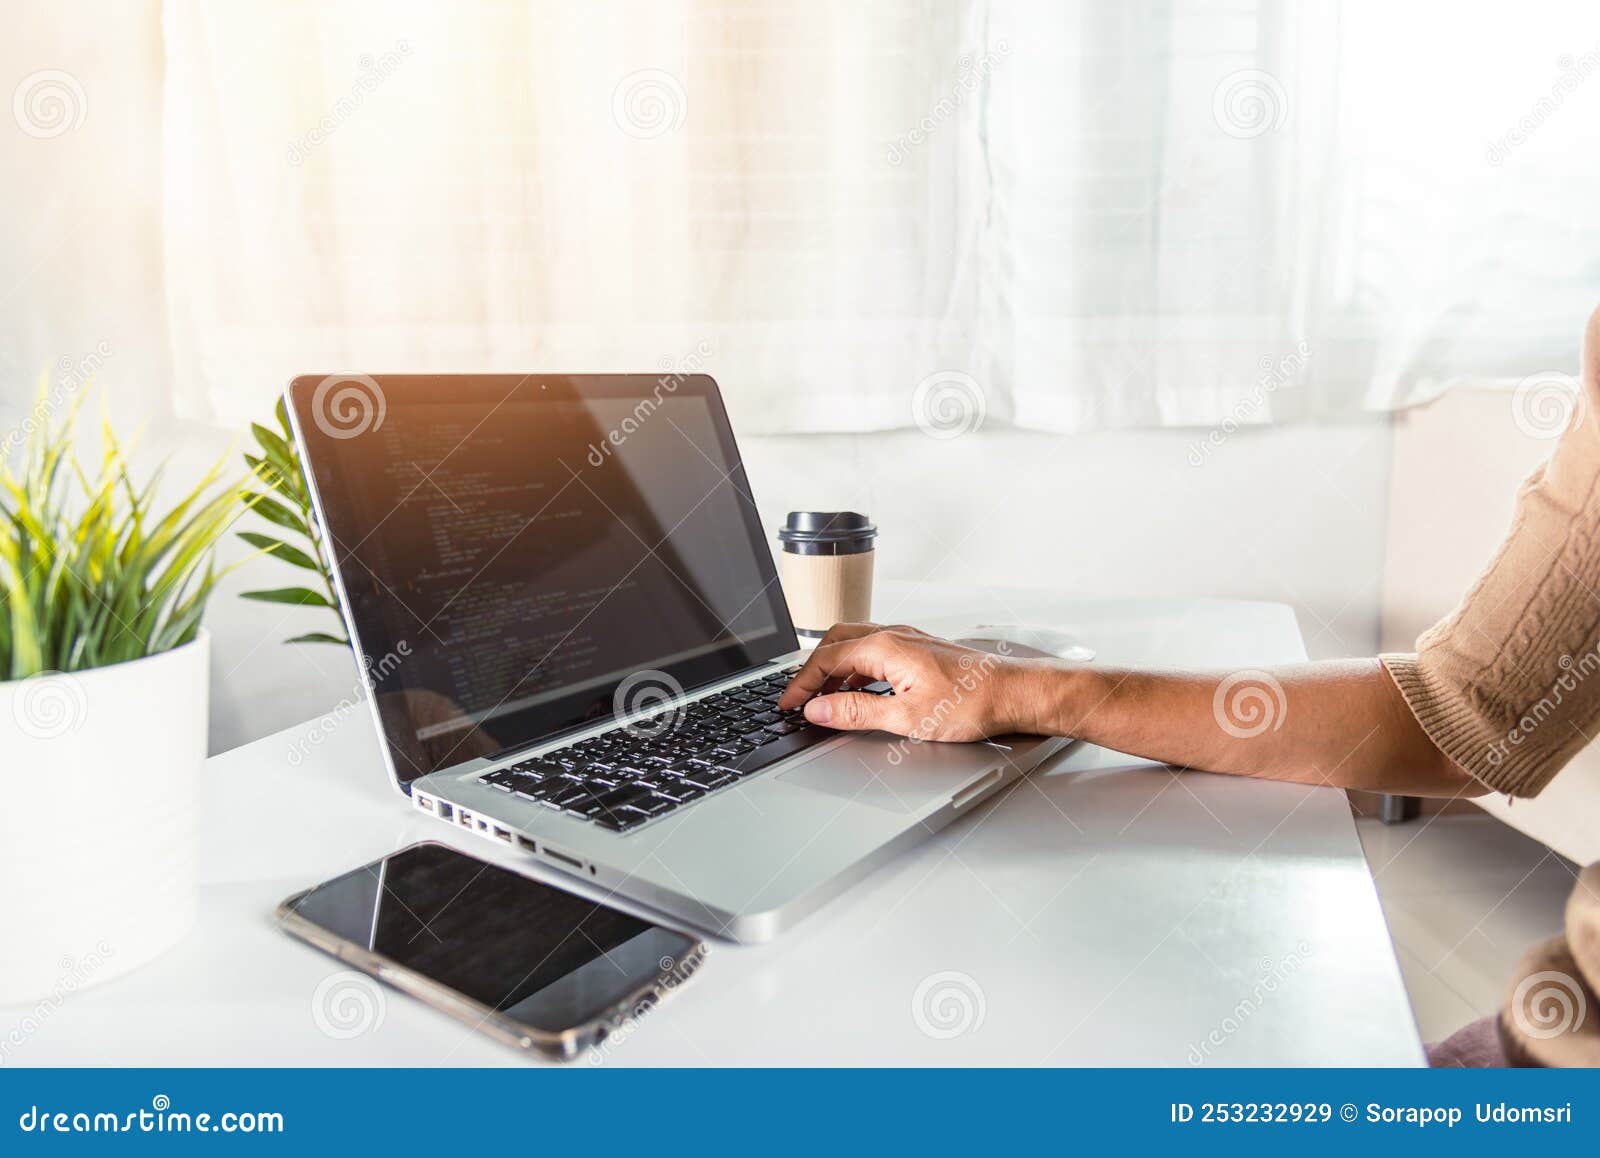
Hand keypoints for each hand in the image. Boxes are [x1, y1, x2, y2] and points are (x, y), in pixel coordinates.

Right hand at [776, 622, 1039, 739]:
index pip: (826, 659)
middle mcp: (894, 636)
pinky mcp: (921, 650)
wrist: (1014, 694)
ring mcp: (909, 640)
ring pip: (856, 644)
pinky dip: (856, 668)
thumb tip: (818, 710)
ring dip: (834, 668)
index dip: (801, 684)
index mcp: (885, 647)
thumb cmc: (972, 702)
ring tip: (825, 698)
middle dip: (812, 670)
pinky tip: (861, 689)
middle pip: (836, 643)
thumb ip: (856, 712)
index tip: (788, 704)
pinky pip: (875, 650)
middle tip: (800, 697)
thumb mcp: (906, 717)